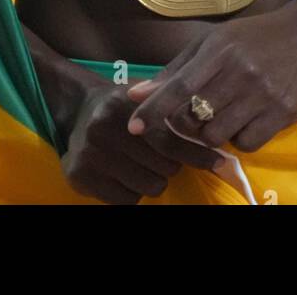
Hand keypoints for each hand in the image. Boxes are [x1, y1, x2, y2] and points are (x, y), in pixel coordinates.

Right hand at [60, 76, 226, 204]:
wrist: (77, 110)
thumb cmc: (121, 104)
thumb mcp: (141, 94)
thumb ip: (169, 104)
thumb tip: (209, 122)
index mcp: (122, 105)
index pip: (168, 139)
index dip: (195, 153)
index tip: (218, 162)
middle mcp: (102, 129)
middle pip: (164, 168)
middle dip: (170, 165)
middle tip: (161, 156)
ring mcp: (90, 155)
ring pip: (149, 187)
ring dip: (154, 180)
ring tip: (142, 164)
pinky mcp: (80, 178)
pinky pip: (128, 201)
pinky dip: (133, 193)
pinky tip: (125, 175)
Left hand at [125, 0, 296, 154]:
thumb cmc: (252, 37)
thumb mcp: (213, 42)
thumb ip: (176, 69)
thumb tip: (137, 93)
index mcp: (219, 50)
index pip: (180, 86)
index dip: (155, 108)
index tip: (134, 126)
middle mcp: (240, 72)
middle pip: (195, 117)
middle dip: (185, 123)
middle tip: (192, 115)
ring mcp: (263, 94)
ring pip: (218, 135)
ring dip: (211, 132)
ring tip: (221, 115)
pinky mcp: (283, 113)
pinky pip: (247, 143)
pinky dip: (239, 139)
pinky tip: (244, 120)